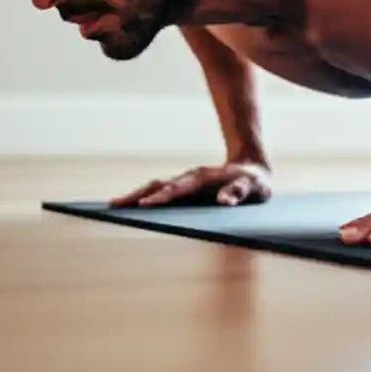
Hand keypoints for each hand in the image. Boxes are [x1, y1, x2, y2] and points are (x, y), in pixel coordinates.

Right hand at [109, 161, 272, 207]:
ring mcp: (187, 181)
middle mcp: (191, 177)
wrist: (253, 166)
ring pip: (157, 185)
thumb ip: (240, 192)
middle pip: (159, 185)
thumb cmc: (255, 181)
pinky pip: (162, 190)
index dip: (162, 197)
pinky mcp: (186, 187)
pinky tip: (132, 205)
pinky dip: (145, 196)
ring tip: (115, 205)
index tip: (144, 205)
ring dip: (136, 194)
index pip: (179, 189)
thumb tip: (223, 202)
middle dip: (137, 194)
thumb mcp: (255, 187)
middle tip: (115, 205)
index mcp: (204, 178)